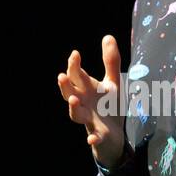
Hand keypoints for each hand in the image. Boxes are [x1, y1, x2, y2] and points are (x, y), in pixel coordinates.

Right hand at [57, 35, 126, 168]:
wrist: (113, 134)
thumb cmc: (109, 105)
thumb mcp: (113, 82)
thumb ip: (110, 61)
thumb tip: (107, 36)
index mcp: (86, 89)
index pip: (76, 75)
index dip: (74, 65)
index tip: (75, 53)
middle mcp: (83, 103)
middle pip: (70, 93)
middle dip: (66, 86)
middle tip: (62, 76)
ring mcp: (89, 119)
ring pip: (76, 114)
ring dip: (74, 108)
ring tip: (74, 100)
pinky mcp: (98, 134)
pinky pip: (94, 137)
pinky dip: (92, 138)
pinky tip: (91, 139)